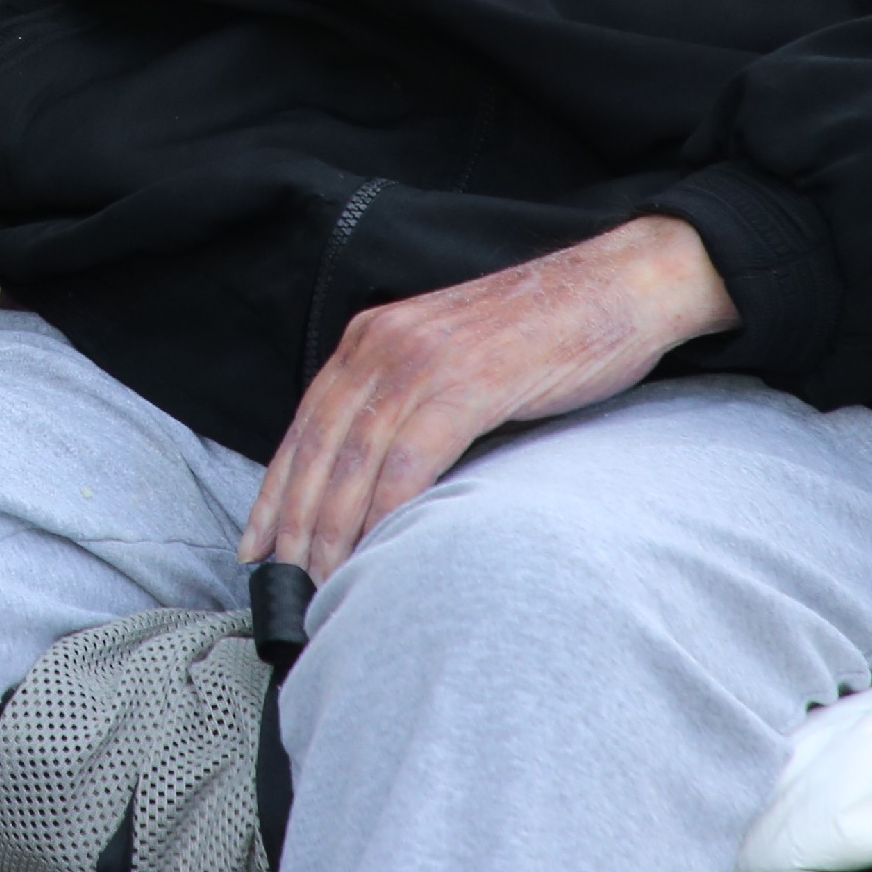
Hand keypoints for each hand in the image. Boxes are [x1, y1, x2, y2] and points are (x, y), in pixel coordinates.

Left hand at [243, 214, 734, 581]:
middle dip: (292, 523)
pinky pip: (409, 459)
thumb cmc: (543, 334)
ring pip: (354, 459)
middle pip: (318, 448)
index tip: (254, 545)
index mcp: (372, 337)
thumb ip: (408, 400)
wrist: (616, 288)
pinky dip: (385, 509)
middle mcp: (381, 343)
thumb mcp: (452, 358)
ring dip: (332, 528)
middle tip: (279, 582)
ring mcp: (421, 360)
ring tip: (321, 581)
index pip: (304, 425)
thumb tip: (376, 476)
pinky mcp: (465, 383)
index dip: (275, 491)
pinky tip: (377, 549)